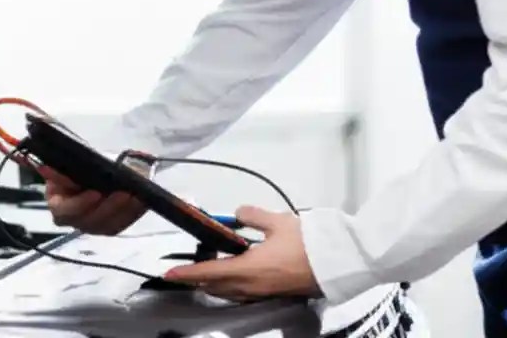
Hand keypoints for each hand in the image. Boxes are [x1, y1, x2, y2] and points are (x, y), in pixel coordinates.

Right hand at [38, 165, 148, 234]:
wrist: (91, 168)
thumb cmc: (76, 165)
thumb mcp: (67, 163)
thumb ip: (59, 169)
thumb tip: (45, 169)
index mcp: (57, 203)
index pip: (64, 211)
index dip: (80, 204)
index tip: (96, 193)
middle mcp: (73, 220)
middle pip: (89, 222)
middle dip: (108, 208)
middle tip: (124, 193)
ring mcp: (93, 225)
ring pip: (107, 226)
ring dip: (124, 212)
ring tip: (137, 197)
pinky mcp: (109, 226)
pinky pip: (122, 224)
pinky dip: (133, 213)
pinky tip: (142, 202)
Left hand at [162, 205, 320, 300]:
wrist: (337, 263)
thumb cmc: (307, 243)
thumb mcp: (277, 221)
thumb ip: (253, 215)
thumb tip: (239, 212)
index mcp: (247, 270)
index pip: (208, 273)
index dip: (186, 274)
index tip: (170, 273)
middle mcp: (251, 286)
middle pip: (215, 286)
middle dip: (198, 278)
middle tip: (187, 266)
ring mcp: (263, 293)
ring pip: (229, 291)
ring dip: (215, 282)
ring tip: (209, 267)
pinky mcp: (273, 293)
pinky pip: (242, 292)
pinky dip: (231, 284)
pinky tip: (235, 272)